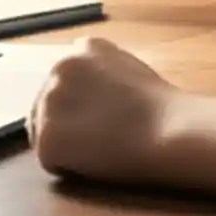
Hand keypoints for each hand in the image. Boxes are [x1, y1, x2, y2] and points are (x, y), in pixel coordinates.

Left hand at [27, 37, 179, 181]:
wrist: (171, 132)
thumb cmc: (162, 108)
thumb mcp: (129, 68)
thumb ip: (101, 71)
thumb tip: (86, 88)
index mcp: (82, 48)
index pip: (64, 81)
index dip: (80, 105)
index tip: (105, 116)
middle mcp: (59, 67)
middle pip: (46, 104)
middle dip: (66, 123)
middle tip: (102, 137)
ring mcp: (49, 102)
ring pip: (45, 131)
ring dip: (67, 143)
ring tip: (101, 146)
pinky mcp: (47, 137)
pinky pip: (49, 160)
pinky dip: (67, 166)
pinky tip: (96, 159)